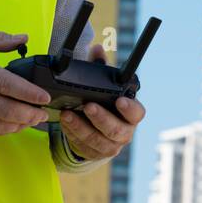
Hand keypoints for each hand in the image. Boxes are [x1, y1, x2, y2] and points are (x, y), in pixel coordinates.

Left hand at [59, 43, 145, 160]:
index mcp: (131, 115)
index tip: (119, 101)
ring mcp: (110, 146)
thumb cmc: (104, 103)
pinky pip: (84, 146)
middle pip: (116, 130)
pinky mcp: (95, 153)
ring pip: (97, 140)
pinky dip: (72, 134)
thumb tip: (97, 48)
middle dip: (101, 118)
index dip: (130, 108)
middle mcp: (125, 132)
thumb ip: (100, 67)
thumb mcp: (103, 86)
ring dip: (81, 127)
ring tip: (67, 114)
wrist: (97, 130)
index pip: (137, 113)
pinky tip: (65, 122)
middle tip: (87, 106)